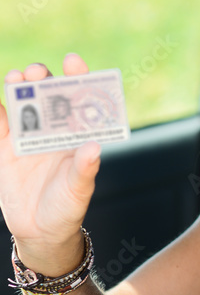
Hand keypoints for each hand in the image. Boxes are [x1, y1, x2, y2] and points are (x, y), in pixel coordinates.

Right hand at [0, 53, 100, 269]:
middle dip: (44, 78)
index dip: (78, 77)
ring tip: (17, 77)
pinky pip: (0, 123)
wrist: (39, 232)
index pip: (80, 99)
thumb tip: (94, 148)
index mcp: (76, 135)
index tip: (73, 62)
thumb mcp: (78, 191)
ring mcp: (29, 137)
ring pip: (24, 103)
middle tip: (37, 72)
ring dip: (20, 86)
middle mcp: (54, 131)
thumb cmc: (67, 209)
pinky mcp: (6, 148)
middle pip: (49, 94)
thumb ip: (84, 170)